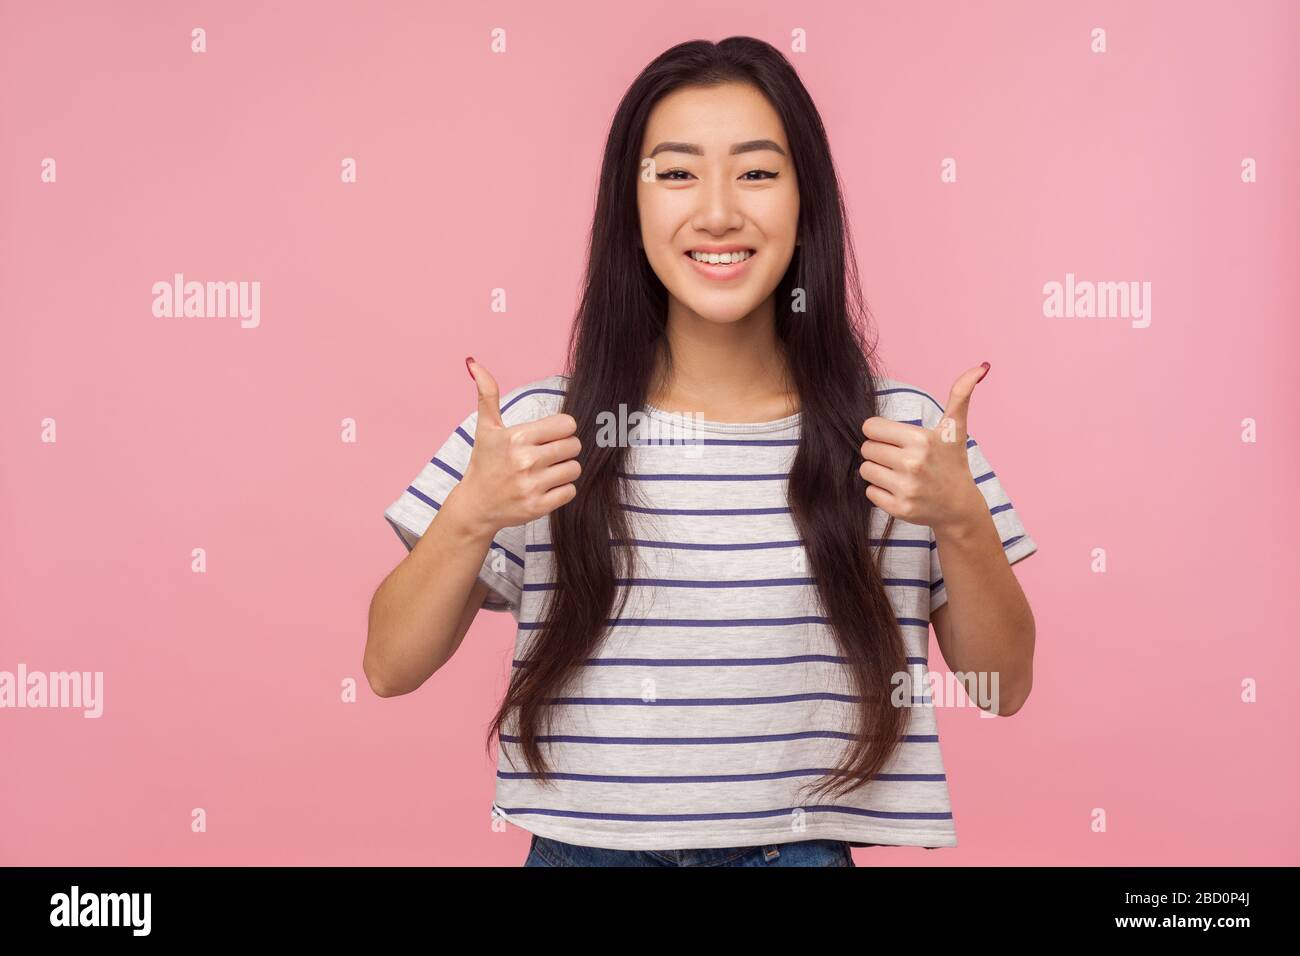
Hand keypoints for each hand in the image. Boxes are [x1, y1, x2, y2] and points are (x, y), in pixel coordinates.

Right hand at [453, 358, 581, 534]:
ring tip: (546, 471)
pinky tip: (545, 487)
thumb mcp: (486, 428)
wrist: (475, 506)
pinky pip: (570, 491)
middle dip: (565, 449)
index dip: (562, 429)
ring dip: (565, 470)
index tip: (549, 436)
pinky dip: (562, 490)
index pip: (567, 424)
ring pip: (575, 469)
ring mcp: (532, 485)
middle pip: (574, 446)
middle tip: (548, 455)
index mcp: (518, 438)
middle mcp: (526, 461)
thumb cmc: (484, 463)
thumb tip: (473, 363)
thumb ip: (487, 394)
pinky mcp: (538, 507)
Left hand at [859, 363, 990, 533]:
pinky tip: (900, 490)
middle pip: (866, 448)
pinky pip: (869, 492)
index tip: (896, 439)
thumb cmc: (952, 462)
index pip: (870, 428)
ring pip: (865, 470)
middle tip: (899, 458)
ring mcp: (905, 488)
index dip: (880, 432)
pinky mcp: (899, 509)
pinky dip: (880, 491)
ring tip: (898, 473)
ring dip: (877, 471)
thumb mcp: (955, 429)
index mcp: (920, 440)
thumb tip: (981, 366)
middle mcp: (912, 464)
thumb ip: (961, 395)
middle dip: (879, 451)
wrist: (959, 507)